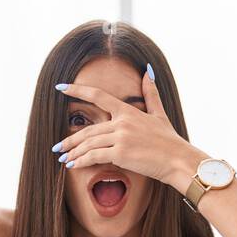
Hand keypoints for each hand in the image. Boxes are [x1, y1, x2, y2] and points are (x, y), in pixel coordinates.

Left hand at [52, 65, 204, 192]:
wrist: (178, 160)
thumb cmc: (170, 141)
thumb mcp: (160, 114)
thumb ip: (151, 94)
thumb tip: (148, 71)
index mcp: (128, 111)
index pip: (98, 95)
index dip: (77, 90)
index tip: (60, 87)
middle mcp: (122, 122)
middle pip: (88, 130)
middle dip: (70, 140)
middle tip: (57, 147)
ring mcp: (121, 138)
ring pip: (89, 143)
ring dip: (74, 152)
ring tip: (64, 159)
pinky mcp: (121, 154)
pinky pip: (95, 156)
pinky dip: (82, 161)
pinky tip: (73, 166)